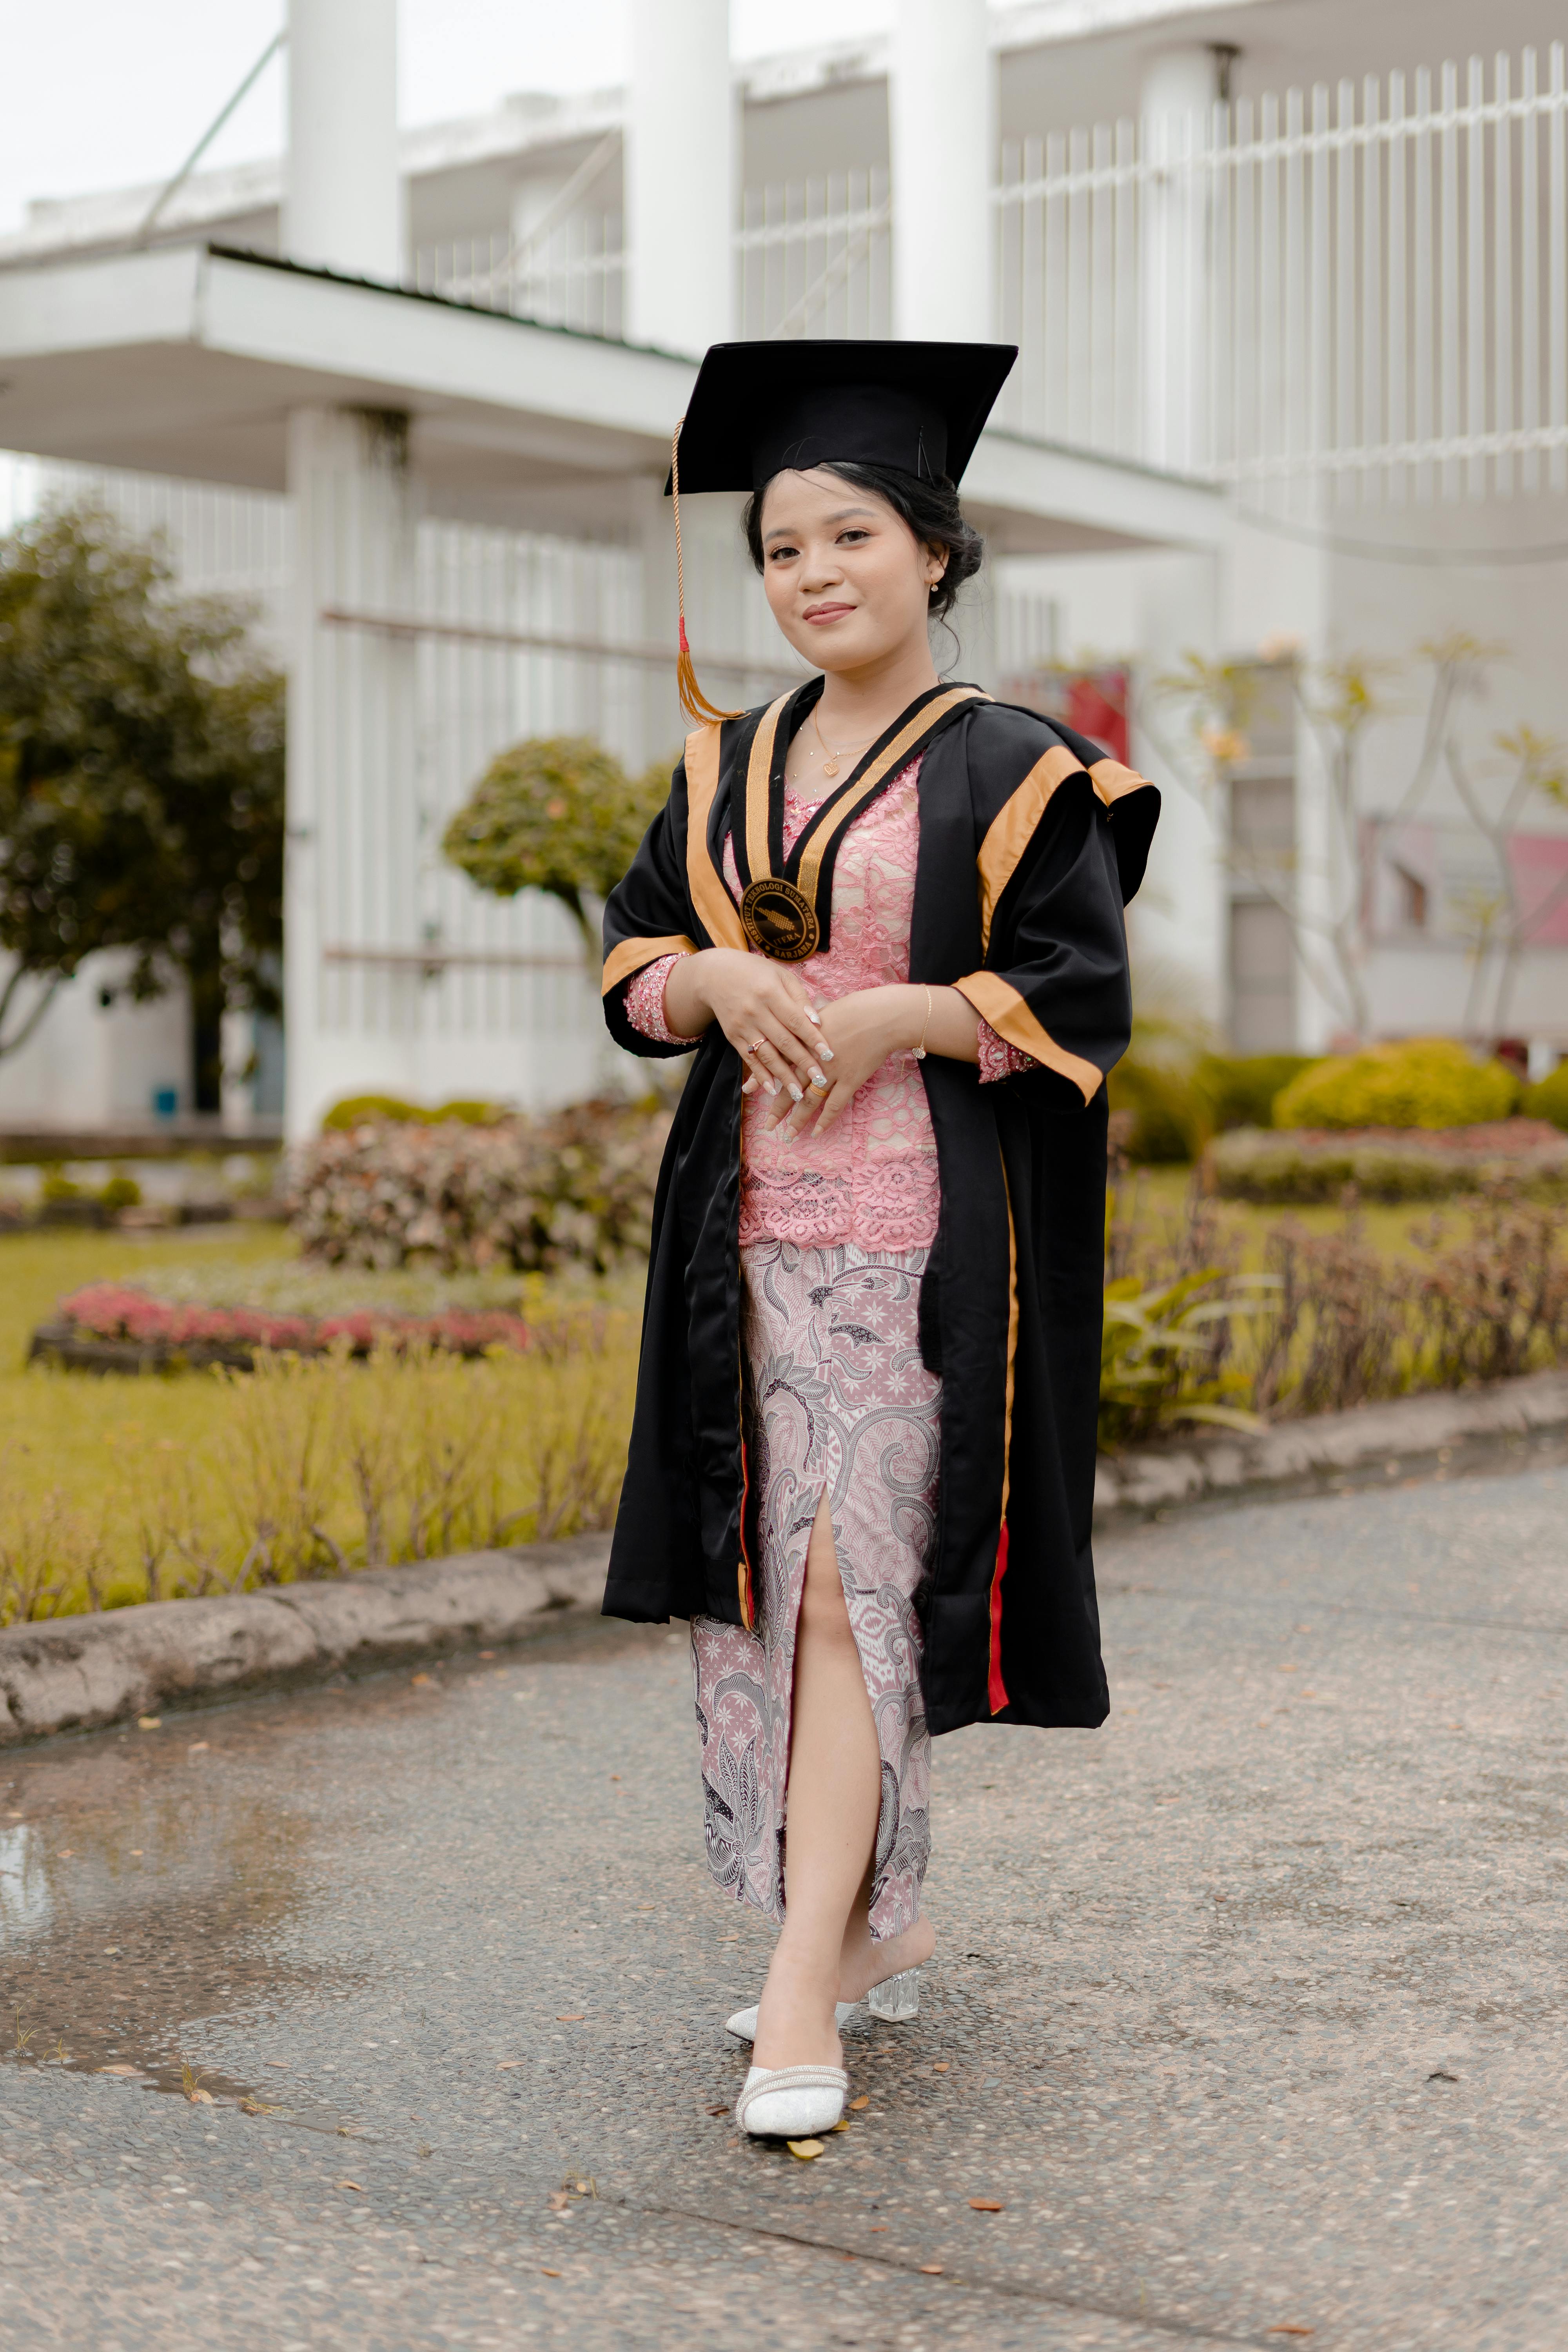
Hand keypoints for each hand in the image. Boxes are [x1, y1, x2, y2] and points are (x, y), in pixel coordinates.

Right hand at [664, 948, 831, 1102]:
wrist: (714, 975)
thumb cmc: (756, 973)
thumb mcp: (780, 975)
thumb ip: (799, 998)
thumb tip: (817, 1022)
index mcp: (770, 993)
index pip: (795, 1020)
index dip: (813, 1039)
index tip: (829, 1055)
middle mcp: (755, 1011)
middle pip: (783, 1041)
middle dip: (803, 1063)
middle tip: (820, 1081)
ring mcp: (742, 1026)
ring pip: (766, 1055)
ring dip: (783, 1076)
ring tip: (798, 1093)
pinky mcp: (732, 1036)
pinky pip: (748, 1059)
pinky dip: (760, 1075)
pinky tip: (771, 1088)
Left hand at [762, 985, 922, 1138]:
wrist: (882, 1016)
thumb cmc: (855, 1009)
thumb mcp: (822, 1013)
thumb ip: (805, 1025)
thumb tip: (794, 1026)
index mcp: (803, 1040)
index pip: (777, 1062)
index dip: (761, 1076)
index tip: (747, 1090)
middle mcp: (813, 1058)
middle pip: (790, 1086)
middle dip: (778, 1107)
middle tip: (767, 1125)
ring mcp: (832, 1071)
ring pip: (810, 1099)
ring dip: (798, 1119)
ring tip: (788, 1135)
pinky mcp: (850, 1080)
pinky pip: (835, 1104)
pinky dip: (826, 1119)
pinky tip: (817, 1132)